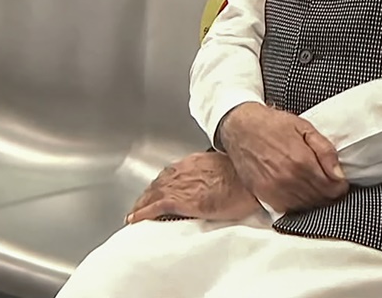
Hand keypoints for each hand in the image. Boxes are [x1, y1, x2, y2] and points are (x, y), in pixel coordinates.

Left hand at [126, 152, 258, 223]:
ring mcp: (179, 185)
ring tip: (136, 213)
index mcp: (196, 162)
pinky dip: (142, 213)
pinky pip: (154, 207)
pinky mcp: (178, 201)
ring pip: (152, 193)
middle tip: (141, 205)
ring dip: (142, 203)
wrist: (245, 185)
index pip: (172, 172)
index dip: (162, 183)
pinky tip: (135, 219)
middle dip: (148, 194)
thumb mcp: (228, 171)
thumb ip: (216, 174)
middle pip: (158, 182)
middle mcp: (183, 170)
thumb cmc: (244, 180)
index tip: (158, 190)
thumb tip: (218, 182)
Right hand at [219, 103, 347, 212]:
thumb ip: (325, 150)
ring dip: (315, 201)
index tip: (340, 181)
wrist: (240, 129)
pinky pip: (287, 209)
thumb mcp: (305, 128)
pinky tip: (299, 192)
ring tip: (316, 187)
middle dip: (329, 194)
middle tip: (331, 184)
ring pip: (305, 207)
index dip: (341, 186)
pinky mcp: (263, 196)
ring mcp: (274, 190)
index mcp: (301, 161)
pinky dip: (297, 204)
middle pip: (320, 200)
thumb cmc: (273, 125)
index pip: (332, 188)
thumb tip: (338, 174)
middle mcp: (288, 180)